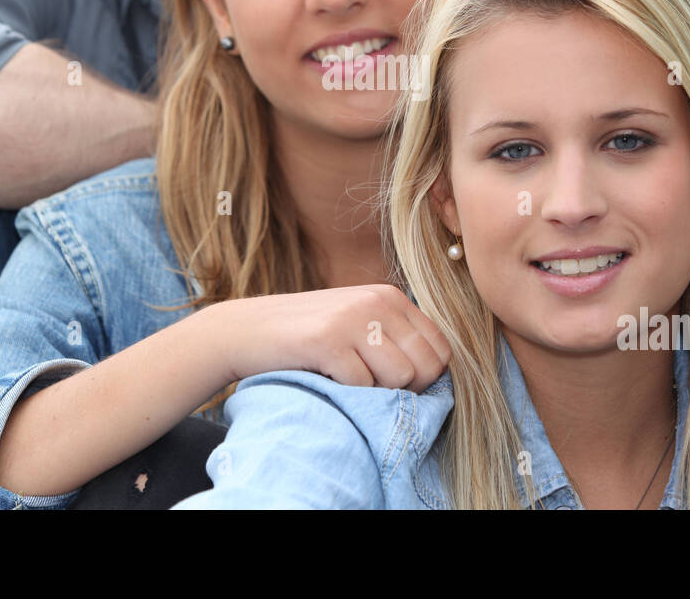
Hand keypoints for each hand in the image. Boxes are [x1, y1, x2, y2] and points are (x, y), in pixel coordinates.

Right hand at [219, 285, 451, 392]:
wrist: (247, 330)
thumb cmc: (309, 336)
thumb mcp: (359, 323)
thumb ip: (395, 338)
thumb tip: (439, 374)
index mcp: (391, 297)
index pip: (441, 349)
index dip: (427, 378)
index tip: (396, 383)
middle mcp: (377, 302)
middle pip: (426, 368)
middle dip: (406, 390)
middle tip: (371, 387)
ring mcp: (353, 319)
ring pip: (400, 378)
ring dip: (375, 391)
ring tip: (347, 378)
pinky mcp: (328, 340)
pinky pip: (362, 385)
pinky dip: (347, 392)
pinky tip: (327, 377)